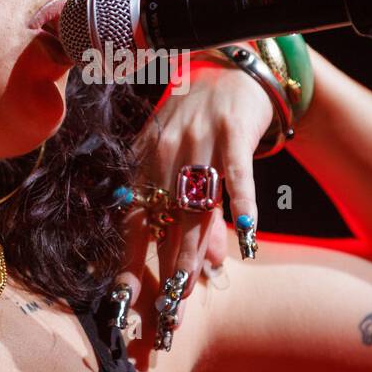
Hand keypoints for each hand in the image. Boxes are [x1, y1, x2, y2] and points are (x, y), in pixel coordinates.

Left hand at [113, 50, 276, 351]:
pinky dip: (242, 205)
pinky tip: (246, 236)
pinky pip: (237, 173)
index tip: (125, 301)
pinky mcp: (233, 129)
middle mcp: (167, 150)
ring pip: (197, 203)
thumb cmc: (205, 121)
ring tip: (192, 284)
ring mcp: (200, 138)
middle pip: (166, 219)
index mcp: (147, 160)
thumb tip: (209, 267)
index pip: (135, 219)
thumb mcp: (190, 163)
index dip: (130, 260)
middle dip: (166, 266)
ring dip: (195, 246)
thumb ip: (197, 216)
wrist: (233, 65)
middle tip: (168, 307)